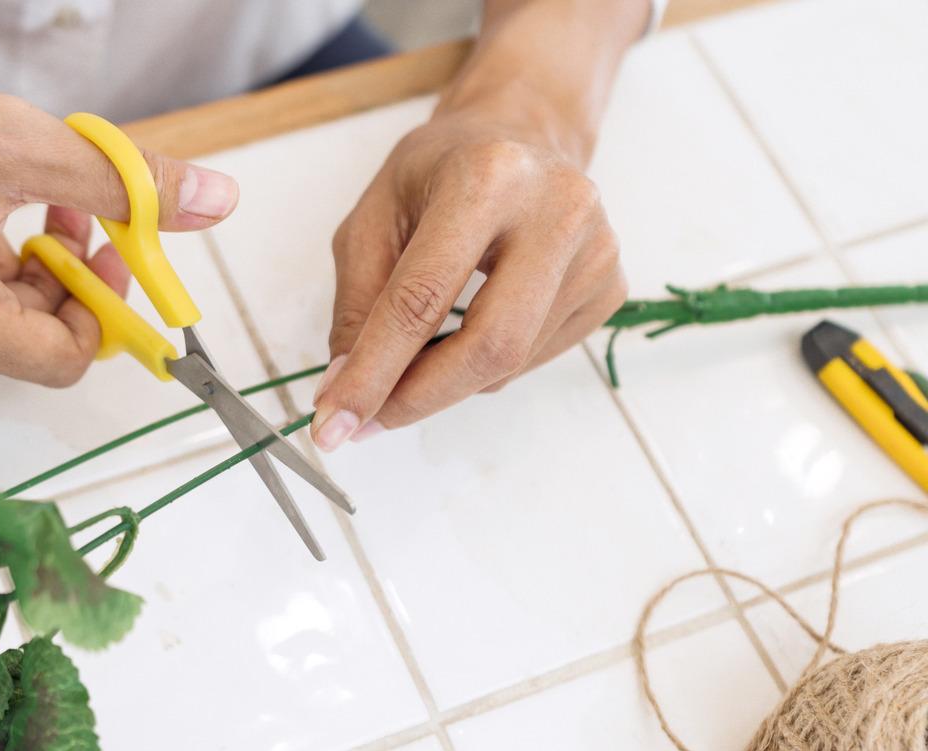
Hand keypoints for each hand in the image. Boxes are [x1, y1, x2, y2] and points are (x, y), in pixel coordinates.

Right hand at [0, 0, 237, 386]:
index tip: (113, 240)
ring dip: (24, 263)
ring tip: (10, 189)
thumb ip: (124, 182)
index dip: (107, 300)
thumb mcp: (18, 146)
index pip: (69, 359)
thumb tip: (210, 200)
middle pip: (33, 338)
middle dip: (68, 271)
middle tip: (71, 199)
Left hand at [310, 112, 624, 449]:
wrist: (520, 132)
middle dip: (418, 398)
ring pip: (508, 364)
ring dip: (444, 383)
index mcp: (486, 178)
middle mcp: (557, 210)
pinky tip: (467, 329)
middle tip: (367, 421)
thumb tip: (343, 390)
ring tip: (411, 356)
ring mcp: (596, 251)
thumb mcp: (372, 217)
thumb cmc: (440, 172)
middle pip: (488, 346)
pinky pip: (532, 360)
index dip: (373, 372)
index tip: (334, 423)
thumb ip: (355, 305)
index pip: (422, 299)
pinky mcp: (610, 287)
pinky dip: (483, 369)